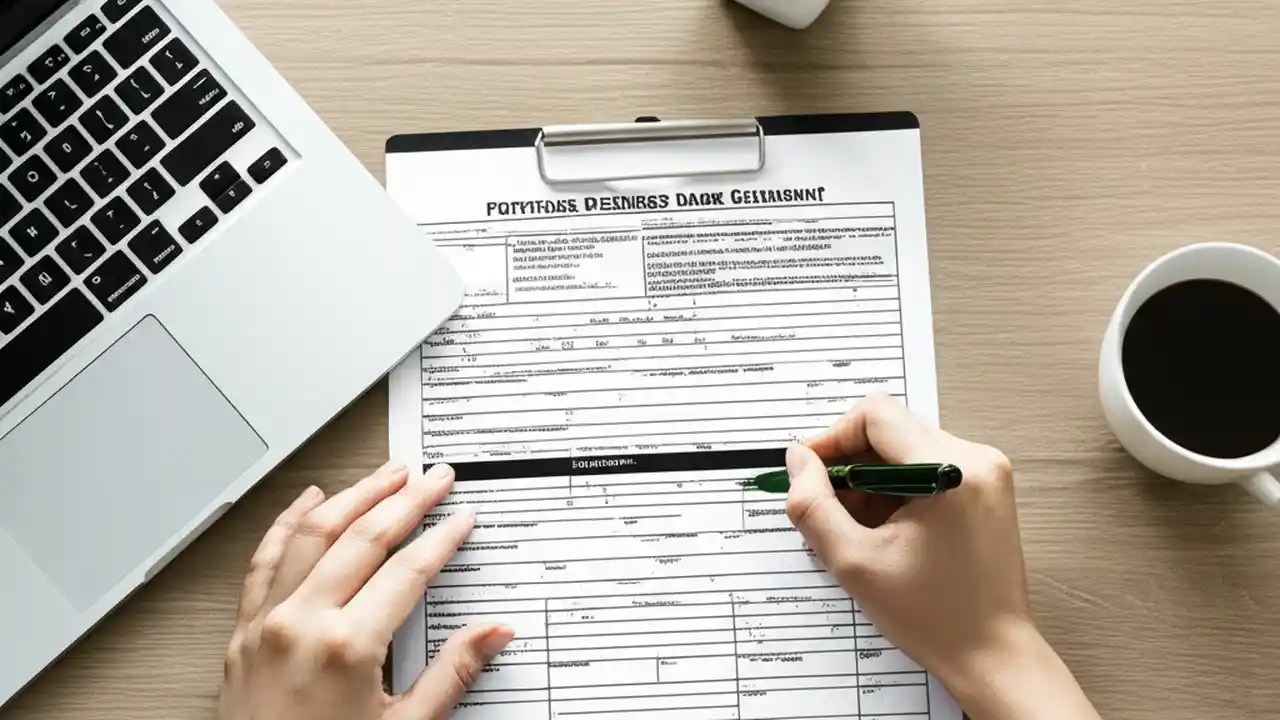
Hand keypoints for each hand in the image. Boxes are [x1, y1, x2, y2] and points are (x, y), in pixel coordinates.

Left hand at [217, 462, 512, 719]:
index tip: (461, 518)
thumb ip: (452, 674)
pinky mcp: (242, 632)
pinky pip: (264, 559)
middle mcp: (301, 623)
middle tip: (434, 479)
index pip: (407, 570)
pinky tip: (307, 501)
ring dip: (353, 495)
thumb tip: (494, 633)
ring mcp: (265, 622)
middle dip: (406, 500)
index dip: (442, 538)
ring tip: (385, 474)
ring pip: (313, 534)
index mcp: (346, 647)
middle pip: (363, 537)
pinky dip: (287, 523)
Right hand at [785, 395, 1098, 719]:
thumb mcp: (854, 563)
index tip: (810, 472)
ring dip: (871, 480)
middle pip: (890, 428)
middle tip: (829, 508)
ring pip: (904, 447)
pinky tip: (885, 530)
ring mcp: (986, 472)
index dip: (832, 438)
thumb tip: (798, 460)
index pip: (875, 415)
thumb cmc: (936, 617)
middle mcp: (976, 460)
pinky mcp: (985, 487)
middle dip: (850, 465)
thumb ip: (813, 505)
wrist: (993, 654)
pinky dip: (895, 489)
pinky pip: (925, 466)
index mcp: (951, 471)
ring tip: (860, 529)